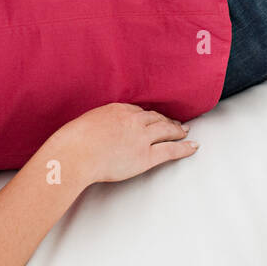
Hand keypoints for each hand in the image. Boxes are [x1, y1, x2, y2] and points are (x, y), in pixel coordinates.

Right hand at [58, 102, 198, 184]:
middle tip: (174, 123)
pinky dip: (184, 147)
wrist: (76, 153)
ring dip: (177, 130)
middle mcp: (132, 120)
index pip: (138, 111)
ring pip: (166, 129)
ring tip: (185, 132)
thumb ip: (98, 124)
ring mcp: (141, 137)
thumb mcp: (85, 122)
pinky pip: (170, 149)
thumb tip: (98, 131)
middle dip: (166, 120)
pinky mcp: (146, 155)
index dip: (148, 116)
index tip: (152, 118)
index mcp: (117, 109)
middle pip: (155, 117)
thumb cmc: (73, 142)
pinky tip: (193, 146)